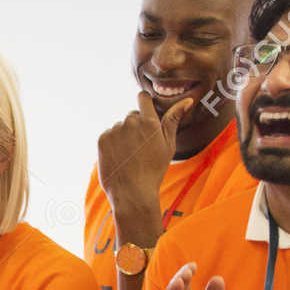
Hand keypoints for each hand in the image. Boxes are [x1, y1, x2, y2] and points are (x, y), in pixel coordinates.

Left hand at [97, 93, 193, 239]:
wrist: (132, 192)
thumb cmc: (154, 170)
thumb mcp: (168, 145)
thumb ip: (173, 120)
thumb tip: (187, 100)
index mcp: (149, 122)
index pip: (143, 98)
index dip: (144, 103)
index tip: (146, 112)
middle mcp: (130, 122)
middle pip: (132, 116)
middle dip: (136, 126)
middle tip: (141, 147)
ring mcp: (114, 131)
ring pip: (120, 127)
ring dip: (124, 135)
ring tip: (130, 155)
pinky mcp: (102, 140)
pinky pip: (109, 135)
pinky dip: (113, 143)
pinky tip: (120, 157)